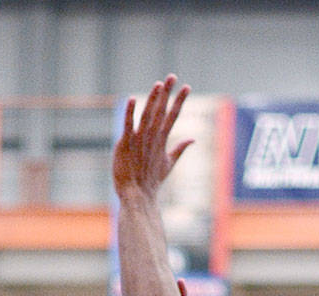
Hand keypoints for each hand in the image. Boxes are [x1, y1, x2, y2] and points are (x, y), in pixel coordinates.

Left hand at [112, 75, 191, 200]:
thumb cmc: (151, 182)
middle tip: (172, 76)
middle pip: (162, 111)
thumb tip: (193, 140)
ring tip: (159, 84)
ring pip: (147, 115)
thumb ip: (180, 149)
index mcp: (162, 141)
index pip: (173, 116)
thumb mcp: (168, 165)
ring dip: (153, 100)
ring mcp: (139, 140)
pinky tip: (132, 99)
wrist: (137, 196)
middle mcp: (152, 138)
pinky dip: (130, 113)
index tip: (187, 86)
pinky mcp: (125, 144)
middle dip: (167, 93)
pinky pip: (128, 125)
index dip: (180, 101)